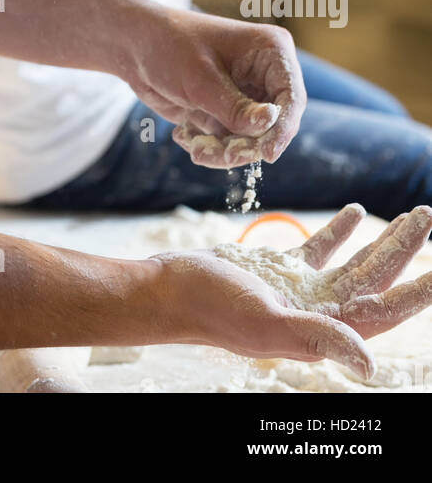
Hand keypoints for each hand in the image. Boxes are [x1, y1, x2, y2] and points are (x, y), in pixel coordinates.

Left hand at [128, 8, 305, 167]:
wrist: (132, 47)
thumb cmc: (167, 46)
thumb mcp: (200, 79)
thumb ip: (234, 107)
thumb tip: (269, 125)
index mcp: (270, 52)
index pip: (291, 97)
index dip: (283, 128)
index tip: (267, 155)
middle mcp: (263, 75)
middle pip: (273, 125)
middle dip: (246, 145)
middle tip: (218, 155)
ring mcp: (245, 96)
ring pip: (250, 140)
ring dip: (223, 151)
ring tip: (194, 146)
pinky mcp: (226, 113)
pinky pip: (229, 142)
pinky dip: (209, 147)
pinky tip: (184, 134)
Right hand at [145, 204, 431, 381]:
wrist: (168, 289)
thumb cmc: (211, 307)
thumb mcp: (266, 321)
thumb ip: (317, 336)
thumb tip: (368, 363)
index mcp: (322, 329)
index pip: (384, 312)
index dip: (417, 294)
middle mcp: (319, 312)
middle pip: (376, 280)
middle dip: (405, 250)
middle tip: (428, 215)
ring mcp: (301, 289)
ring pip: (355, 261)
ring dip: (383, 239)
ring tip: (413, 214)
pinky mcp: (280, 269)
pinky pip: (320, 248)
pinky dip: (340, 230)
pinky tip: (354, 212)